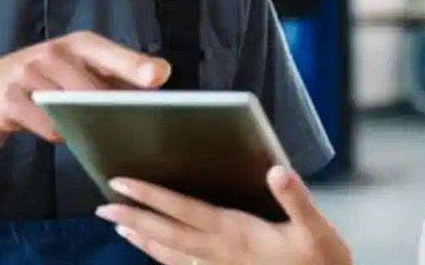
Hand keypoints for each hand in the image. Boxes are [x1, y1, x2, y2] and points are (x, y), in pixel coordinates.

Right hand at [0, 31, 169, 141]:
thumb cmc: (54, 77)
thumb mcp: (85, 67)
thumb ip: (121, 72)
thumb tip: (161, 76)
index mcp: (81, 44)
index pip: (110, 53)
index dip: (134, 65)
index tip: (157, 77)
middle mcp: (54, 52)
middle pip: (92, 89)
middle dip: (108, 108)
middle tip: (125, 121)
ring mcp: (28, 74)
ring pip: (70, 109)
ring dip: (81, 121)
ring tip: (82, 121)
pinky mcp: (9, 99)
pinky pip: (48, 127)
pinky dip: (58, 133)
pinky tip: (57, 128)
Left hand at [96, 165, 351, 264]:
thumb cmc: (322, 263)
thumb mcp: (317, 229)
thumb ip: (295, 198)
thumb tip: (276, 169)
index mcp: (238, 232)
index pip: (185, 210)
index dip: (153, 196)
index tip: (123, 183)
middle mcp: (221, 251)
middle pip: (168, 233)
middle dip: (134, 218)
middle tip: (102, 207)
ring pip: (171, 254)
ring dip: (142, 239)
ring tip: (118, 228)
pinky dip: (162, 258)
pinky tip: (153, 252)